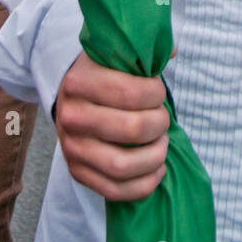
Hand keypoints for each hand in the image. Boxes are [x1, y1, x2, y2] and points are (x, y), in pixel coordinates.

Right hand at [55, 50, 170, 201]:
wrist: (68, 95)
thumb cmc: (101, 73)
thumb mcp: (115, 54)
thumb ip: (143, 50)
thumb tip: (172, 52)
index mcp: (80, 81)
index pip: (131, 93)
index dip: (156, 94)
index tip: (159, 91)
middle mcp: (72, 116)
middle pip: (132, 129)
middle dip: (160, 124)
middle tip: (163, 118)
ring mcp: (72, 148)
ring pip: (122, 165)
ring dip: (155, 156)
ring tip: (162, 143)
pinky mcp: (76, 172)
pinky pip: (114, 190)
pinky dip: (143, 185)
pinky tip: (157, 169)